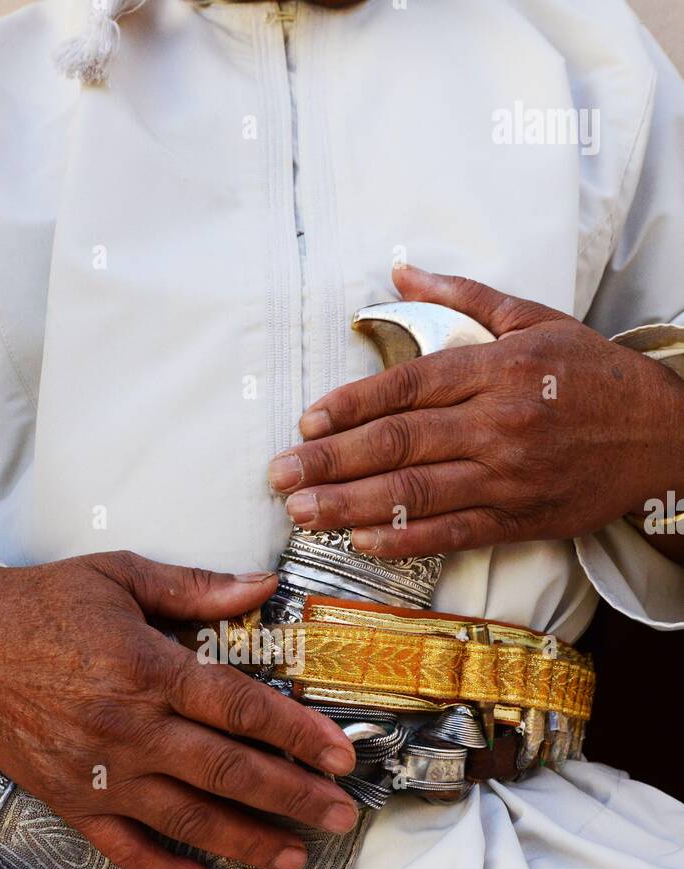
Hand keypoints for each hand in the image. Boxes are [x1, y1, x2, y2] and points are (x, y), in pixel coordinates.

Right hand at [0, 554, 357, 868]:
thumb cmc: (45, 603)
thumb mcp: (120, 575)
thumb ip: (195, 587)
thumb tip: (265, 586)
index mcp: (147, 668)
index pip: (241, 708)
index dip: (298, 734)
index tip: (340, 756)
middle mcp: (128, 728)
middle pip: (227, 772)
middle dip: (293, 798)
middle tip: (343, 816)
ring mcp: (98, 773)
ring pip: (187, 819)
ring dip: (247, 841)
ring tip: (296, 856)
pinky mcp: (70, 801)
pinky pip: (124, 848)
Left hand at [268, 265, 683, 559]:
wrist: (663, 433)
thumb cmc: (591, 374)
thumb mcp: (535, 319)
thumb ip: (464, 297)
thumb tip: (401, 270)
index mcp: (498, 368)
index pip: (408, 387)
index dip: (350, 405)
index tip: (305, 422)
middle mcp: (499, 423)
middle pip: (399, 444)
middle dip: (330, 462)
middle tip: (278, 475)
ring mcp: (509, 476)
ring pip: (417, 494)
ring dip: (351, 506)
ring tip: (302, 512)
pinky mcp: (521, 519)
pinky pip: (453, 533)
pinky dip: (404, 541)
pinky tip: (360, 543)